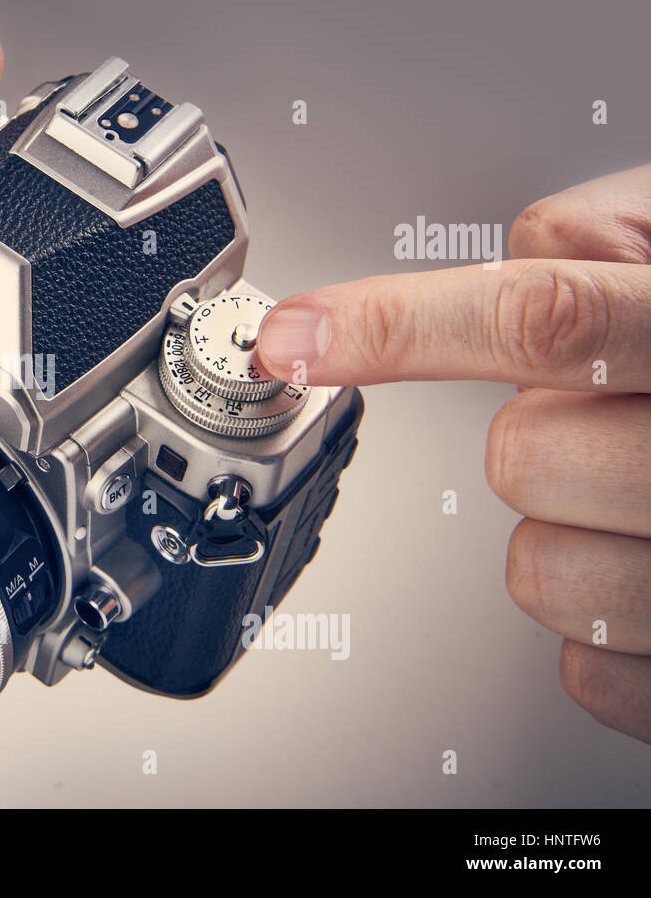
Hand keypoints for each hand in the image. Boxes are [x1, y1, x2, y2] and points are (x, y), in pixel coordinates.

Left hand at [256, 164, 650, 744]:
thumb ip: (619, 240)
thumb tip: (529, 261)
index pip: (547, 318)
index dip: (397, 326)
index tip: (294, 338)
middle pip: (525, 459)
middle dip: (543, 432)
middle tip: (618, 416)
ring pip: (539, 575)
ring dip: (571, 530)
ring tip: (649, 496)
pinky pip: (584, 668)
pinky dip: (599, 620)